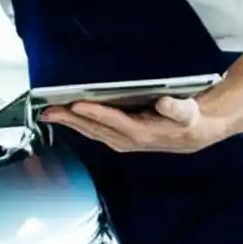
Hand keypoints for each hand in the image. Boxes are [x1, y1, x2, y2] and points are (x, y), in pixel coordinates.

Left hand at [39, 96, 226, 153]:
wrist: (194, 134)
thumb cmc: (188, 119)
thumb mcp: (188, 112)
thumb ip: (176, 108)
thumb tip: (164, 102)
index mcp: (142, 133)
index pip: (113, 121)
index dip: (95, 113)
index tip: (76, 105)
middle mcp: (128, 140)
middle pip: (94, 128)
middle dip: (70, 119)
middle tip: (48, 110)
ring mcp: (122, 141)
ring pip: (91, 131)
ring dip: (69, 123)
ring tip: (49, 113)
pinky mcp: (119, 138)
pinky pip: (94, 131)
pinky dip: (79, 124)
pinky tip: (66, 118)